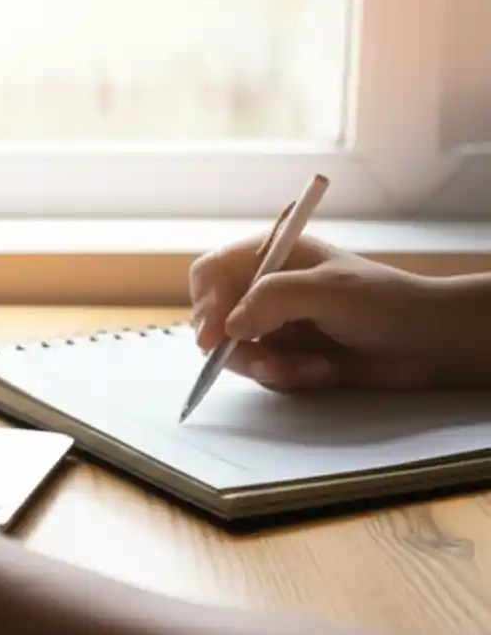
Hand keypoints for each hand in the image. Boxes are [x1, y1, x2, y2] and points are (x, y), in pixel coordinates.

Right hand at [188, 235, 454, 390]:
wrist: (429, 343)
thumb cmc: (386, 303)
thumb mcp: (329, 291)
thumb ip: (273, 299)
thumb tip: (229, 327)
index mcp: (271, 256)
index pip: (212, 273)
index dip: (205, 302)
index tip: (213, 337)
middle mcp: (266, 289)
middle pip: (216, 319)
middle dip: (241, 347)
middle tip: (269, 364)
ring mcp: (275, 324)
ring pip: (238, 353)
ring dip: (271, 367)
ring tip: (313, 368)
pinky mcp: (288, 355)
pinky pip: (264, 373)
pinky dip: (289, 378)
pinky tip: (323, 372)